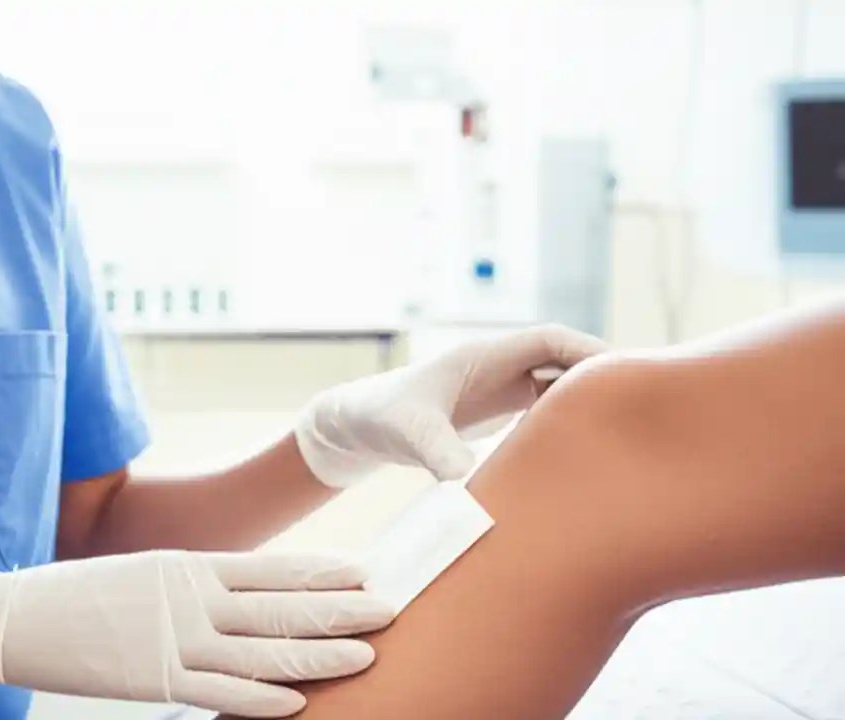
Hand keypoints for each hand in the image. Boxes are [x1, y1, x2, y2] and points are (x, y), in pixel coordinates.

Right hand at [0, 551, 394, 717]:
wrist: (17, 616)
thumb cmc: (83, 594)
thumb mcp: (149, 574)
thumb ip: (197, 585)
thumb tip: (245, 597)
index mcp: (190, 565)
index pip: (273, 567)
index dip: (323, 571)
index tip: (365, 571)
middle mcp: (192, 598)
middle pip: (282, 606)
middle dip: (341, 610)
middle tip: (391, 608)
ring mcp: (176, 640)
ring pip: (264, 650)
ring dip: (319, 654)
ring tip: (365, 655)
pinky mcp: (156, 681)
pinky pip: (220, 693)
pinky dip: (263, 698)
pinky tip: (300, 700)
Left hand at [295, 324, 607, 484]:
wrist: (353, 427)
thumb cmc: (378, 417)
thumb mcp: (408, 433)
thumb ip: (439, 454)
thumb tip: (470, 487)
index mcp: (483, 355)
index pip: (550, 340)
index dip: (588, 352)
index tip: (623, 376)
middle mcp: (497, 365)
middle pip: (565, 361)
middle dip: (600, 379)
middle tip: (641, 409)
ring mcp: (500, 386)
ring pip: (557, 386)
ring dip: (585, 404)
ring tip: (624, 433)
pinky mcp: (497, 411)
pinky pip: (544, 409)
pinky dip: (566, 424)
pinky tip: (585, 453)